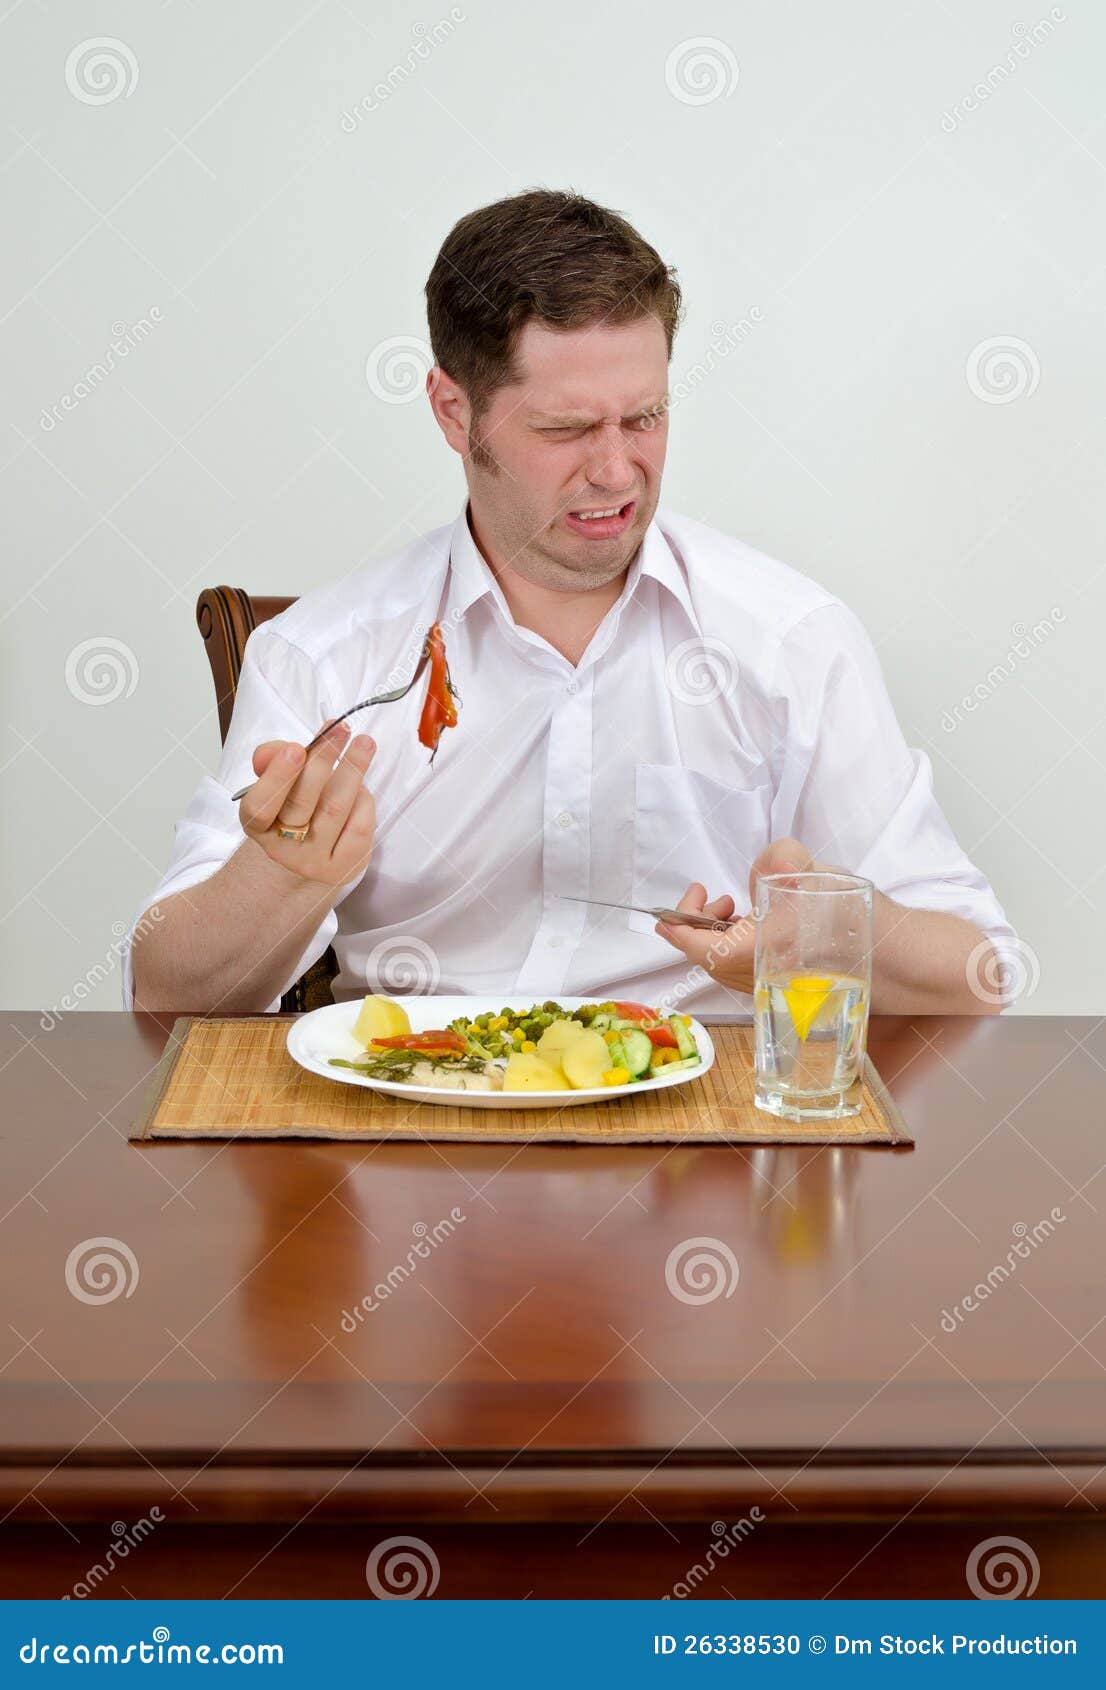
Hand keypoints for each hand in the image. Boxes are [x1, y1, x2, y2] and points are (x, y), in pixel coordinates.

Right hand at [239, 719, 377, 887]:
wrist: (311, 853)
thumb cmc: (293, 807)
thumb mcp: (277, 780)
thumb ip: (273, 758)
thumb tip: (281, 749)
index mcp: (258, 827)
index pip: (260, 807)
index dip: (277, 778)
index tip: (296, 748)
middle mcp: (281, 849)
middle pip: (302, 803)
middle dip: (322, 761)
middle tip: (340, 730)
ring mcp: (313, 862)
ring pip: (335, 810)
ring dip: (352, 771)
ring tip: (364, 743)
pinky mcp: (344, 867)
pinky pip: (359, 827)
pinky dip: (363, 800)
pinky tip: (362, 787)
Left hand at [654, 838, 819, 993]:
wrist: (862, 937)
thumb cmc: (833, 902)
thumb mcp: (810, 868)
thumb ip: (789, 859)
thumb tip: (781, 868)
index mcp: (769, 949)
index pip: (709, 952)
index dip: (682, 932)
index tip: (672, 911)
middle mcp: (763, 974)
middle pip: (708, 960)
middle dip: (696, 927)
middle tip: (708, 897)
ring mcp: (765, 983)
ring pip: (719, 966)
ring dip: (711, 935)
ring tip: (729, 907)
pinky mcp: (768, 984)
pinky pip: (733, 970)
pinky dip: (725, 945)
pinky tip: (740, 924)